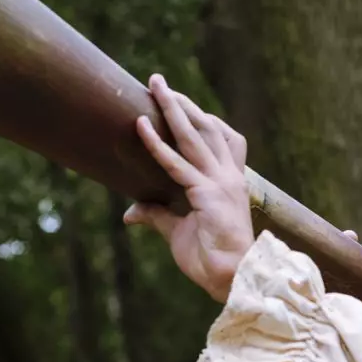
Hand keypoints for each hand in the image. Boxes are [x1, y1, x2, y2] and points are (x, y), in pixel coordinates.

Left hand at [124, 75, 252, 303]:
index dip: (201, 118)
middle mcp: (228, 177)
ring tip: (154, 87)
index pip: (221, 139)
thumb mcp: (178, 232)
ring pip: (195, 135)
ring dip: (173, 108)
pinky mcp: (208, 194)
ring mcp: (220, 183)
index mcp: (229, 183)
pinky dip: (157, 144)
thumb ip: (158, 215)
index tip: (179, 103)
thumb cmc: (210, 258)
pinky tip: (141, 126)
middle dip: (182, 103)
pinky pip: (177, 164)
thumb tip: (131, 212)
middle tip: (158, 82)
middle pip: (207, 127)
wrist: (231, 279)